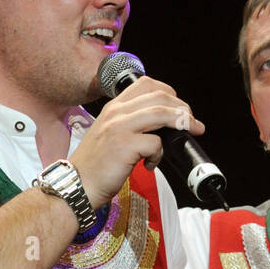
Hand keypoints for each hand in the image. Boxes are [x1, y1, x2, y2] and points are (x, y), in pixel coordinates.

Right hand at [69, 75, 204, 209]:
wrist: (77, 184)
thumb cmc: (96, 164)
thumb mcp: (110, 133)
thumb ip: (131, 123)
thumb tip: (164, 124)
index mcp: (113, 106)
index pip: (146, 83)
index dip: (169, 93)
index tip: (179, 108)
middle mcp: (115, 112)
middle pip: (159, 96)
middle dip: (183, 108)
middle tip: (192, 123)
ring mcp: (119, 127)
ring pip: (162, 113)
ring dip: (182, 122)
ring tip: (190, 132)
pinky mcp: (124, 145)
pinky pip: (156, 143)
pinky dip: (159, 155)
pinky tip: (150, 165)